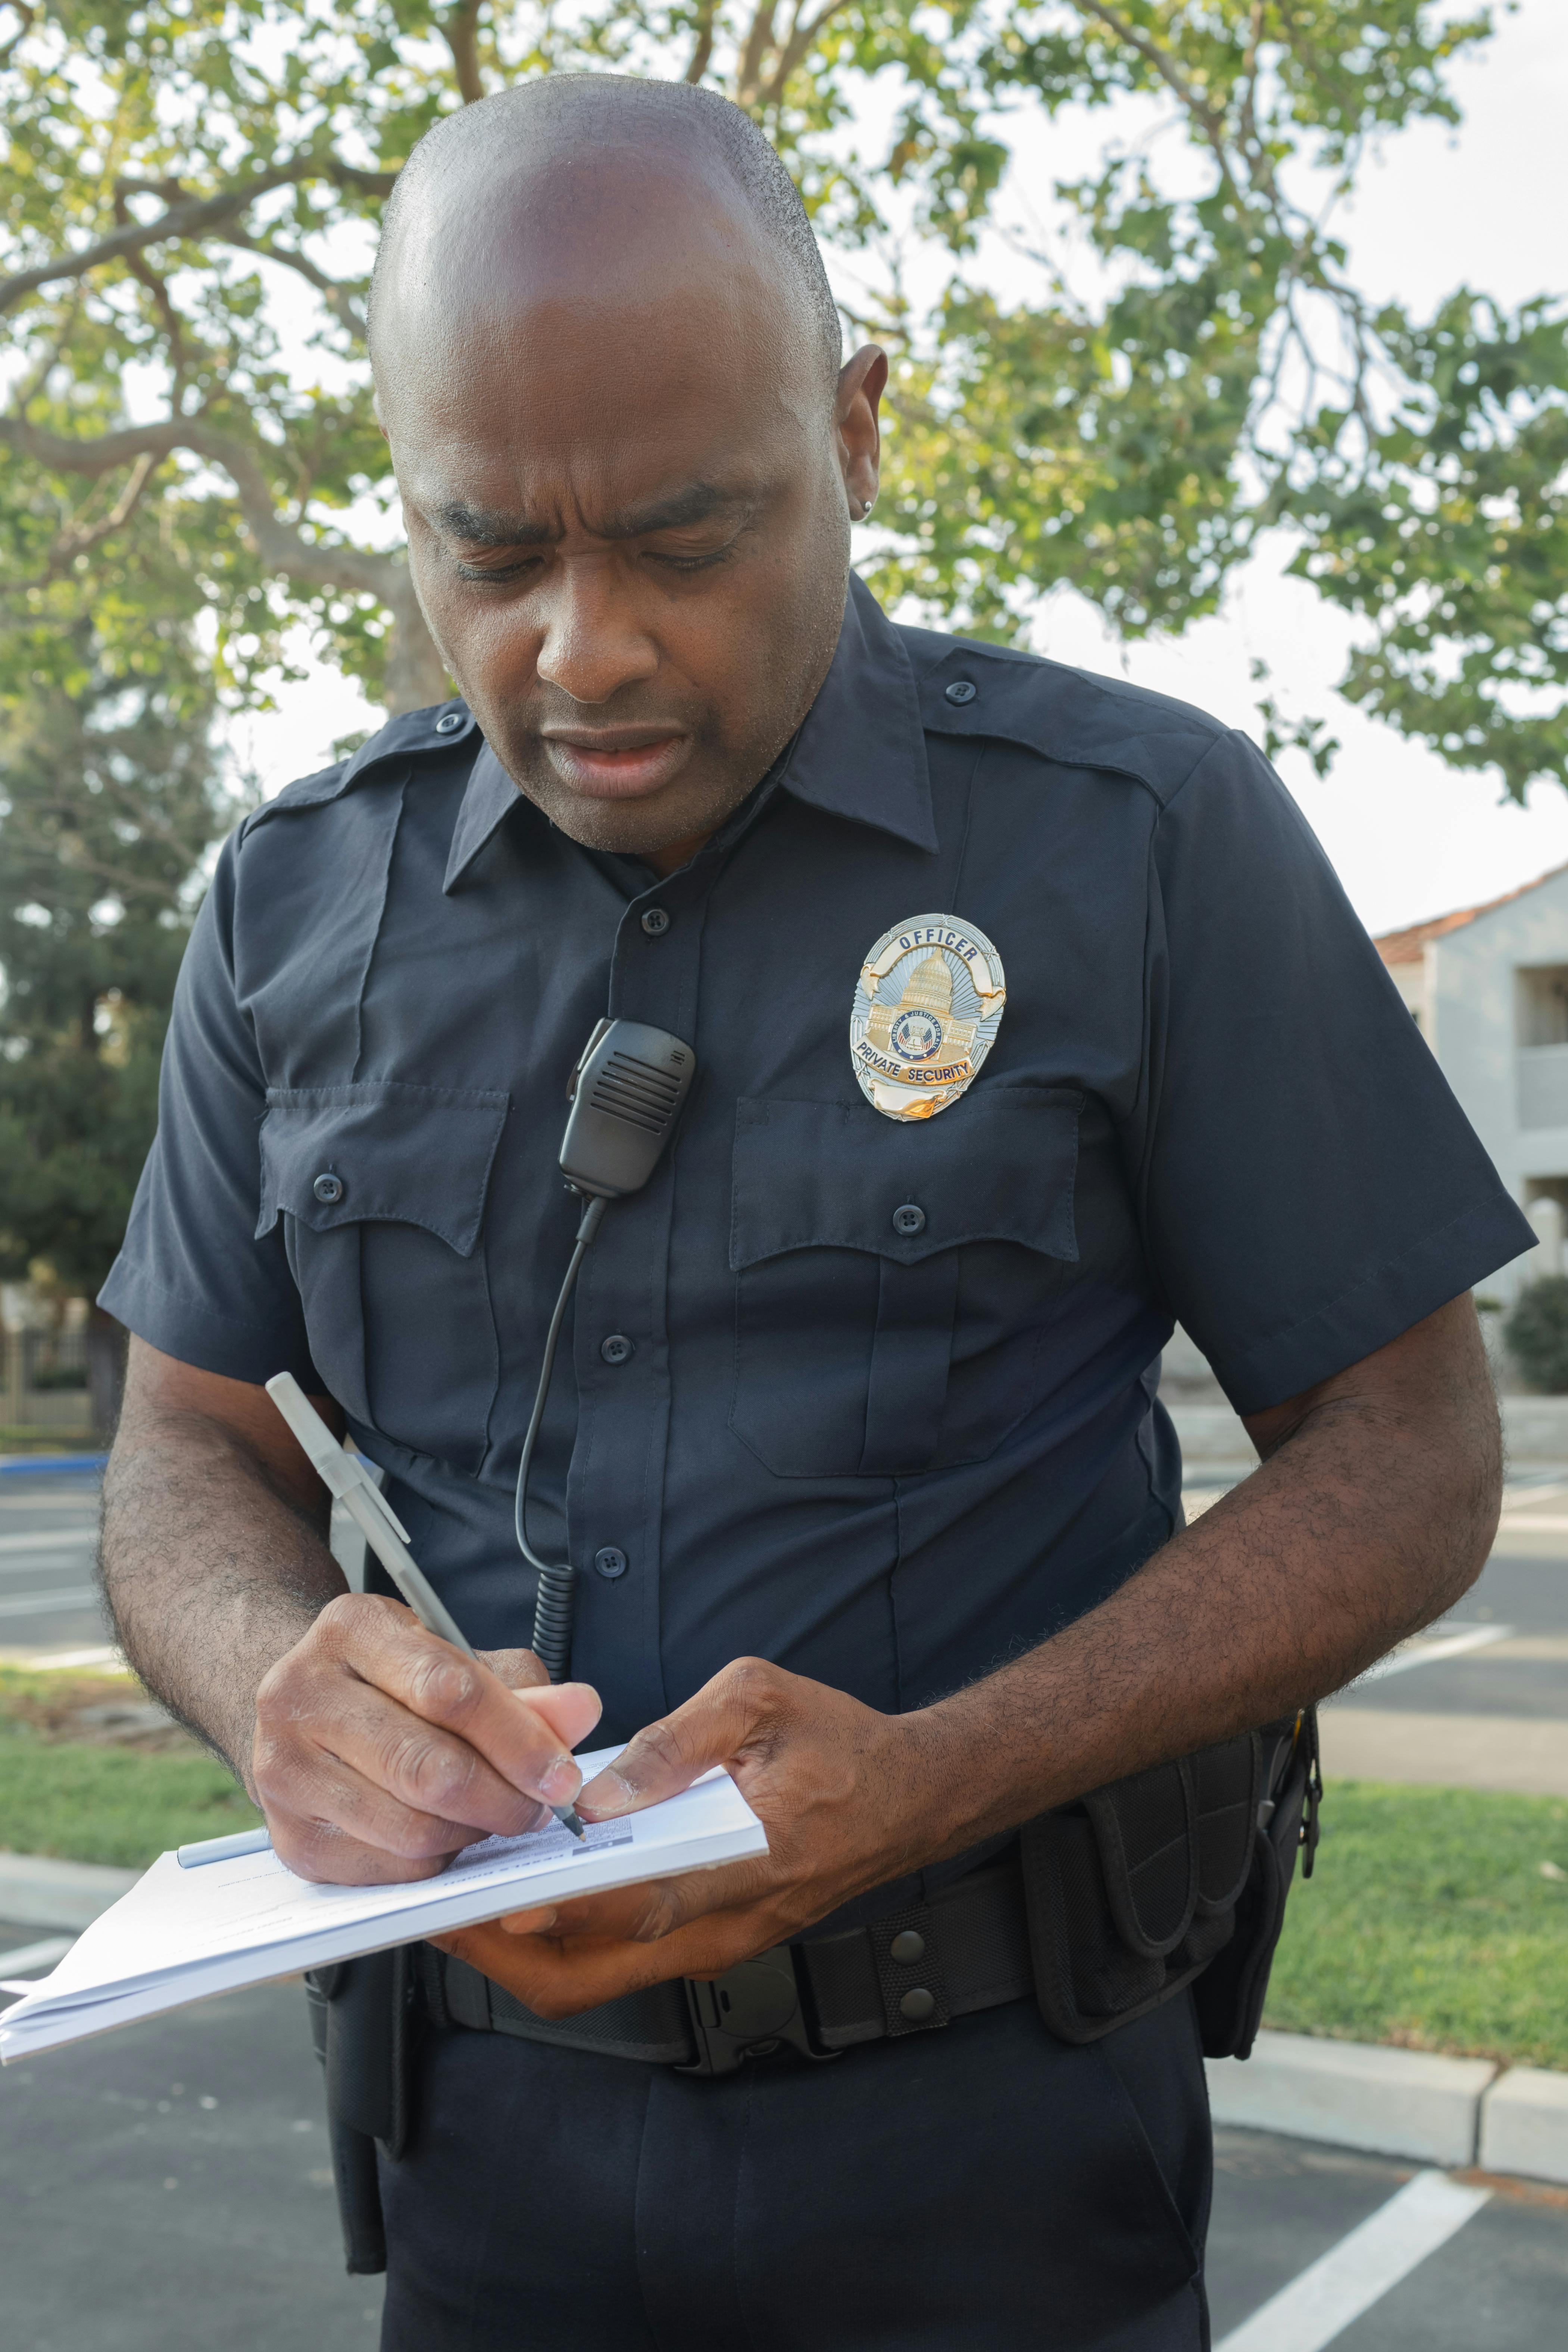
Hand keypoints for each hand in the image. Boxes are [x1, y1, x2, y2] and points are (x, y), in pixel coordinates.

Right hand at [250, 1592, 601, 1882]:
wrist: (304, 1704)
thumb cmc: (391, 1679)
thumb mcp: (456, 1660)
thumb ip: (522, 1690)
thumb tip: (581, 1712)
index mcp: (351, 1630)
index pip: (447, 1691)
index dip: (518, 1740)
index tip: (563, 1774)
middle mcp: (301, 1694)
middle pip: (427, 1768)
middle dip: (505, 1798)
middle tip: (542, 1807)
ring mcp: (283, 1769)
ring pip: (411, 1828)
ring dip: (475, 1832)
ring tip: (496, 1813)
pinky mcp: (288, 1836)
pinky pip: (389, 1868)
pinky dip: (437, 1860)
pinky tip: (447, 1831)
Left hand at [432, 1657, 970, 2017]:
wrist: (909, 1796)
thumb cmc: (839, 1743)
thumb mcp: (762, 1699)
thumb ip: (678, 1739)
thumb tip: (603, 1786)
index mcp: (744, 1865)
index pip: (635, 1906)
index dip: (559, 1908)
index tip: (495, 1899)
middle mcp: (722, 1927)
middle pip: (592, 1975)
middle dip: (506, 1955)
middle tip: (441, 1911)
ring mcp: (714, 1946)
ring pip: (596, 1978)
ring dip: (524, 1951)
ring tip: (463, 1900)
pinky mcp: (708, 1943)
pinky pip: (619, 1960)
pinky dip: (562, 1938)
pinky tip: (527, 1891)